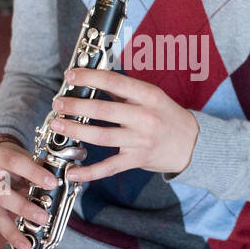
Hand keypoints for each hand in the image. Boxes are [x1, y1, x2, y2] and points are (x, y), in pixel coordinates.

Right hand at [0, 137, 58, 248]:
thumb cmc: (9, 157)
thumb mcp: (22, 154)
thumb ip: (38, 168)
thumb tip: (62, 183)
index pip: (14, 162)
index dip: (33, 173)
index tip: (52, 182)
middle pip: (1, 193)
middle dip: (23, 208)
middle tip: (43, 219)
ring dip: (11, 234)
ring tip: (26, 247)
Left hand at [51, 69, 199, 182]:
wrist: (191, 144)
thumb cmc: (167, 116)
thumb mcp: (152, 96)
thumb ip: (124, 90)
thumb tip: (93, 78)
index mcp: (148, 96)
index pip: (115, 81)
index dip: (89, 77)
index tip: (71, 75)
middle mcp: (144, 117)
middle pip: (104, 110)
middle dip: (77, 106)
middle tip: (58, 103)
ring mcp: (140, 140)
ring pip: (102, 136)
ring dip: (76, 130)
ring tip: (58, 125)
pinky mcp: (137, 160)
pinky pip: (109, 167)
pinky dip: (89, 172)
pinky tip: (72, 172)